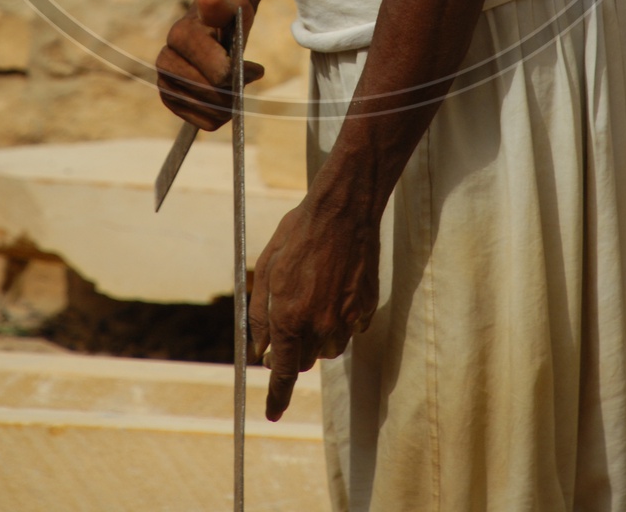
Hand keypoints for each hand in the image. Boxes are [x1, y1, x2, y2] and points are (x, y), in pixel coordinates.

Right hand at [156, 0, 263, 129]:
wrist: (215, 27)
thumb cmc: (229, 16)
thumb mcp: (233, 6)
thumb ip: (221, 6)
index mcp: (179, 36)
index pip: (220, 74)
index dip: (243, 73)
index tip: (254, 67)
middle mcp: (165, 60)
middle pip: (213, 96)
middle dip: (235, 90)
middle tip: (244, 77)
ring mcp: (165, 82)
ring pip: (209, 113)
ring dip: (229, 104)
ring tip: (233, 86)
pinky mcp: (170, 100)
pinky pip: (203, 123)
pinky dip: (219, 116)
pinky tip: (223, 98)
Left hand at [249, 198, 379, 420]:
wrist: (343, 210)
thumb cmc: (299, 234)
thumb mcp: (267, 268)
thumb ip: (261, 314)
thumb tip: (259, 348)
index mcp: (290, 317)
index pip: (282, 373)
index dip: (276, 398)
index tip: (272, 414)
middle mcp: (320, 325)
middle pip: (304, 362)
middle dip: (293, 351)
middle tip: (289, 322)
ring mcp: (347, 319)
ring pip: (329, 349)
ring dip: (318, 337)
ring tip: (314, 297)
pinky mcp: (366, 309)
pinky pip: (351, 330)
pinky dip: (340, 321)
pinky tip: (335, 290)